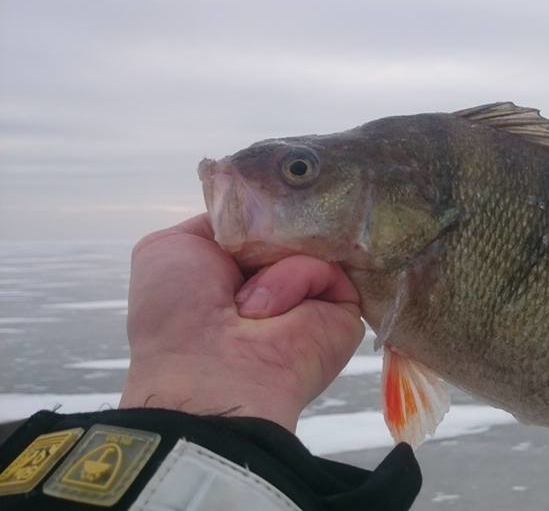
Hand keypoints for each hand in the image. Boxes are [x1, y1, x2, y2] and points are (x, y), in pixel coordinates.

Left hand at [119, 214, 363, 430]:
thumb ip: (221, 217)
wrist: (208, 374)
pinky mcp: (344, 311)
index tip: (257, 204)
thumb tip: (266, 210)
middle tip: (246, 258)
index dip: (264, 204)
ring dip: (274, 268)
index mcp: (238, 263)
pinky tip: (273, 316)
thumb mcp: (174, 246)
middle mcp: (279, 275)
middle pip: (297, 220)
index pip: (267, 214)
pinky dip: (297, 281)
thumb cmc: (178, 313)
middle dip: (278, 225)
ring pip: (314, 242)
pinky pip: (331, 270)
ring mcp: (314, 293)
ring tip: (249, 309)